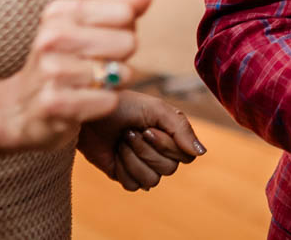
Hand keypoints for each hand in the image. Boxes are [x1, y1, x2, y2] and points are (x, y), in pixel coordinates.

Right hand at [0, 0, 152, 156]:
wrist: (20, 109)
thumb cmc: (64, 62)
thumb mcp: (87, 27)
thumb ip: (121, 7)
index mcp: (60, 12)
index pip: (125, 12)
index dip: (125, 30)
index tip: (102, 40)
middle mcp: (51, 37)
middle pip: (128, 43)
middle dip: (121, 59)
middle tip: (96, 66)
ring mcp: (50, 71)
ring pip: (119, 74)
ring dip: (113, 84)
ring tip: (89, 85)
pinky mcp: (54, 103)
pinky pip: (108, 101)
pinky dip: (105, 104)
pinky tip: (84, 103)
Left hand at [78, 90, 205, 191]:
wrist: (89, 114)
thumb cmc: (123, 105)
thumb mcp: (156, 109)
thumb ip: (181, 129)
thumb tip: (201, 153)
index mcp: (172, 135)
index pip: (186, 156)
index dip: (168, 146)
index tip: (148, 129)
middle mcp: (161, 153)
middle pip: (169, 169)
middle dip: (146, 150)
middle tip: (130, 132)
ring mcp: (143, 166)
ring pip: (152, 180)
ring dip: (133, 159)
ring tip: (122, 141)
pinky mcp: (125, 176)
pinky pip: (133, 185)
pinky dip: (122, 168)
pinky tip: (115, 154)